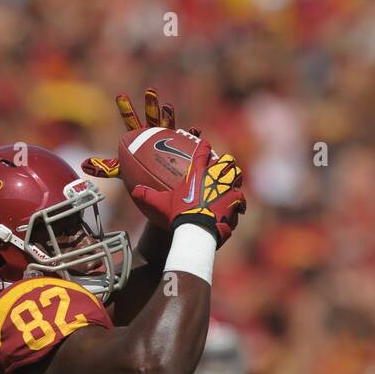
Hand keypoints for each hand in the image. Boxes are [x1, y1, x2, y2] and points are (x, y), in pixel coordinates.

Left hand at [81, 86, 190, 178]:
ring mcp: (171, 140)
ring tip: (167, 107)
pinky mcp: (184, 148)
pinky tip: (194, 131)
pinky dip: (192, 136)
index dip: (125, 109)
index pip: (131, 120)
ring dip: (169, 116)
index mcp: (141, 136)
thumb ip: (105, 167)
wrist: (159, 184)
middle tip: (149, 91)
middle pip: (152, 117)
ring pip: (170, 125)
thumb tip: (83, 165)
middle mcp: (156, 134)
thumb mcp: (122, 170)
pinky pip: (189, 141)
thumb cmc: (140, 173)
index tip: (119, 96)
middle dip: (151, 104)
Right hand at [131, 138, 245, 245]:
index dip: (204, 147)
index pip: (202, 153)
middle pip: (227, 161)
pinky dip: (239, 203)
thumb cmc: (178, 215)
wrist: (196, 230)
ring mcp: (227, 188)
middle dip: (226, 163)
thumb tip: (134, 191)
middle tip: (224, 168)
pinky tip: (238, 207)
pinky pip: (240, 199)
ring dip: (235, 179)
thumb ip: (148, 195)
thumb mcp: (160, 204)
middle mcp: (214, 177)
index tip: (205, 144)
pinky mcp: (235, 201)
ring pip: (237, 176)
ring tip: (233, 185)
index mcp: (197, 173)